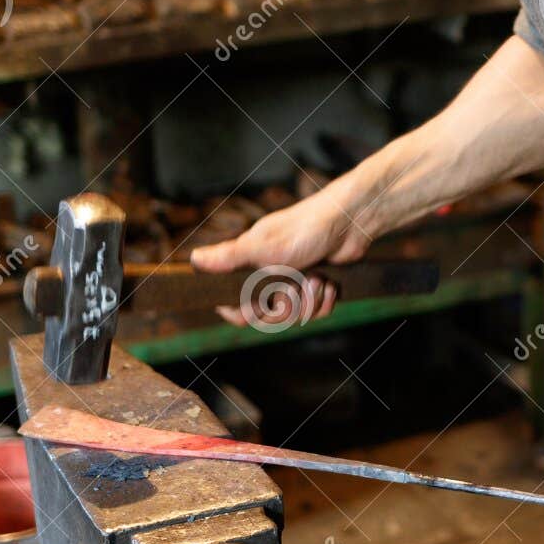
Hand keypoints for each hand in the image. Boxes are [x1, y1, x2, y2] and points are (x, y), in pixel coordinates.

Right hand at [190, 189, 370, 327]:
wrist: (349, 225)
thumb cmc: (303, 229)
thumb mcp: (262, 245)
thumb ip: (228, 256)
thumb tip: (194, 259)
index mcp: (252, 267)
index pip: (235, 306)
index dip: (242, 313)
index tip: (254, 308)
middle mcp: (272, 277)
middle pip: (269, 317)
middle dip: (286, 306)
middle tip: (294, 286)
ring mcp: (296, 283)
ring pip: (296, 316)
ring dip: (309, 301)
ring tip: (317, 277)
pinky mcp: (318, 287)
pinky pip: (318, 312)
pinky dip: (326, 300)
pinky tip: (330, 282)